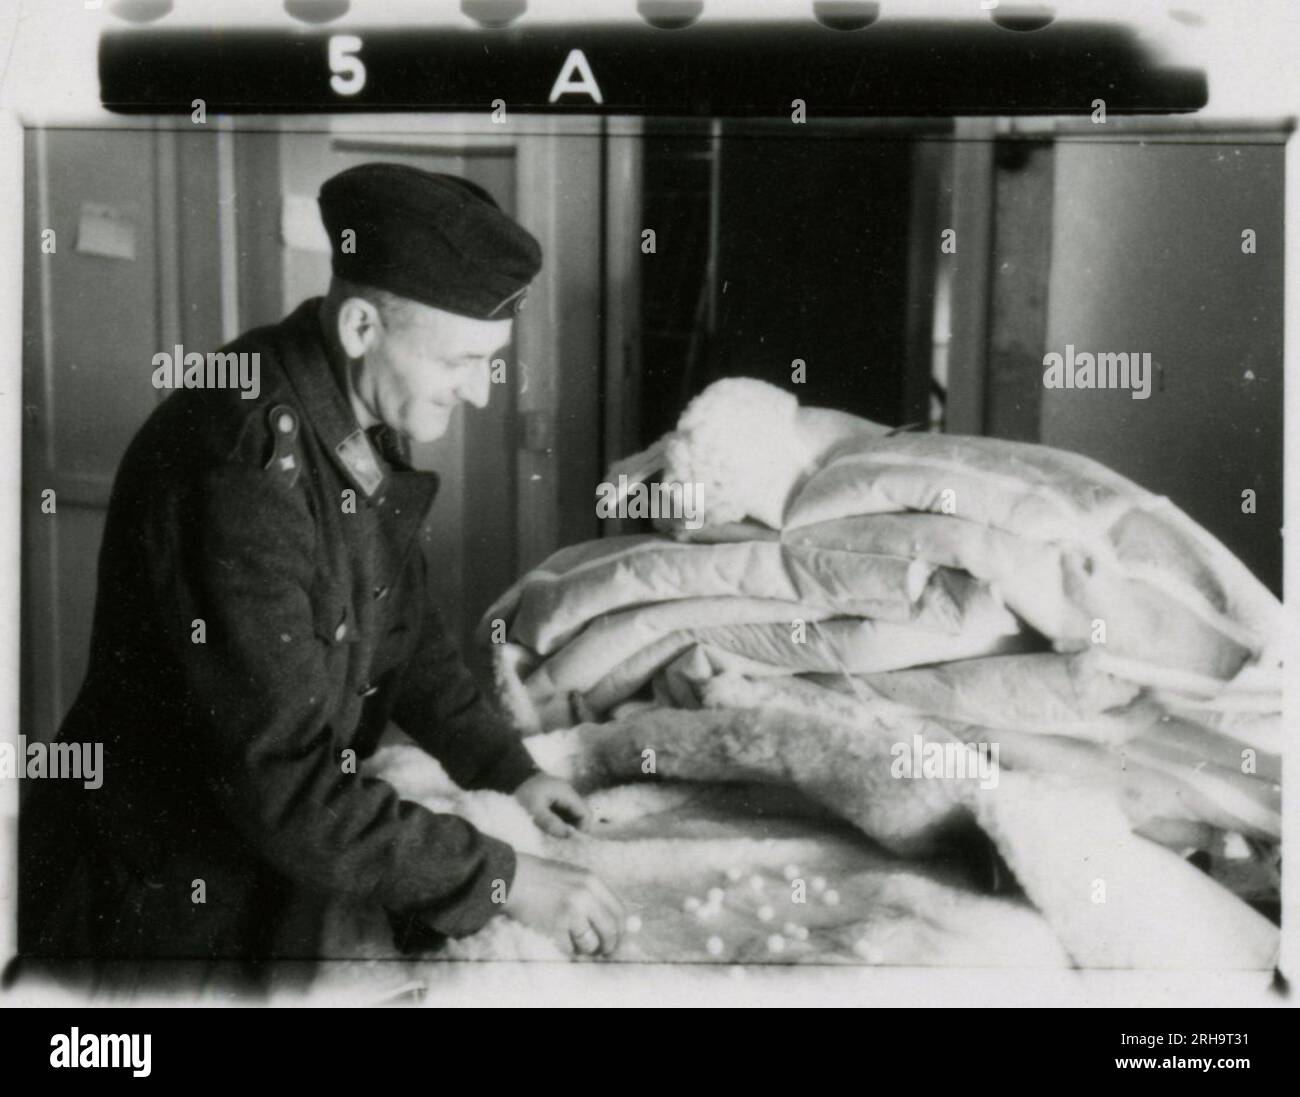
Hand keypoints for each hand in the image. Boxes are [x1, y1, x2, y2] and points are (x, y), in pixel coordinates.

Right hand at [505, 852, 624, 956]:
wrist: (511, 878)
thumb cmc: (541, 879)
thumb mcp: (573, 878)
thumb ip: (594, 897)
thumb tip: (617, 926)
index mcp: (593, 881)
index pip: (619, 911)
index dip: (620, 929)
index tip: (614, 938)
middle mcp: (587, 894)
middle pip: (611, 929)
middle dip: (608, 945)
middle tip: (602, 951)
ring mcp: (573, 910)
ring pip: (591, 942)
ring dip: (585, 949)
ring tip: (574, 942)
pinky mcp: (557, 924)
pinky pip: (571, 948)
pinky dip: (567, 949)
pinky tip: (559, 939)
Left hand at [513, 773, 589, 837]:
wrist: (508, 783)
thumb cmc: (522, 796)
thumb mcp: (534, 811)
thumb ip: (550, 823)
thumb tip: (567, 835)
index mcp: (565, 791)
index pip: (585, 812)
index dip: (583, 829)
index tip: (572, 842)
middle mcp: (567, 791)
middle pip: (579, 813)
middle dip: (574, 829)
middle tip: (563, 842)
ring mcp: (561, 794)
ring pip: (572, 814)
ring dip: (567, 826)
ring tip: (556, 837)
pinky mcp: (554, 798)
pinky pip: (563, 812)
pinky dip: (560, 822)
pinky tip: (551, 830)